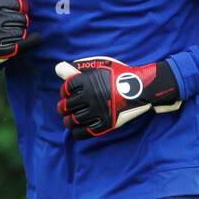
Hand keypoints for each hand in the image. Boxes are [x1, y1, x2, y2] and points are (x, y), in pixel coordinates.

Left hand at [55, 56, 181, 138]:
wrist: (141, 88)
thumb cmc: (118, 75)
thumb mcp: (99, 66)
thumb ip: (77, 68)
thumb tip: (57, 68)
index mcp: (88, 81)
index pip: (66, 89)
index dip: (64, 92)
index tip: (67, 94)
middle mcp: (91, 97)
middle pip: (66, 106)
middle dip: (62, 108)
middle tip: (64, 108)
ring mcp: (98, 111)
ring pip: (73, 120)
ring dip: (68, 121)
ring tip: (68, 120)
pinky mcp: (106, 124)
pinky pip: (85, 132)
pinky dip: (77, 132)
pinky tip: (76, 129)